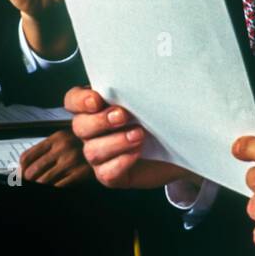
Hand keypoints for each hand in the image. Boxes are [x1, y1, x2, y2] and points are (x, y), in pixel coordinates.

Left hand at [19, 129, 91, 186]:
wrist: (110, 143)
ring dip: (40, 186)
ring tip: (43, 184)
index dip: (20, 170)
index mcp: (56, 137)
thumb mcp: (65, 140)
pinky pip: (58, 187)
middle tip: (30, 183)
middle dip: (29, 181)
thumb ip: (45, 151)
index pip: (26, 157)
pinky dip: (53, 189)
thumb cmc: (84, 145)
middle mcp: (63, 147)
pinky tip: (55, 186)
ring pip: (43, 181)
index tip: (20, 176)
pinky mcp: (81, 174)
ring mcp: (72, 161)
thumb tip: (21, 170)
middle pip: (32, 171)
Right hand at [65, 86, 193, 189]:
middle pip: (79, 126)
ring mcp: (101, 154)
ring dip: (116, 142)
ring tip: (139, 135)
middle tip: (123, 116)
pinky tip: (137, 153)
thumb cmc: (161, 115)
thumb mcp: (148, 97)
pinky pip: (106, 173)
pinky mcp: (112, 175)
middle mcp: (93, 131)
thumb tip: (132, 80)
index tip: (97, 99)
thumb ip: (133, 90)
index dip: (80, 101)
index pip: (72, 101)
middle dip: (100, 121)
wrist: (182, 143)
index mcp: (95, 107)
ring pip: (92, 151)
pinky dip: (121, 162)